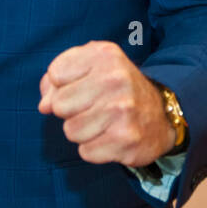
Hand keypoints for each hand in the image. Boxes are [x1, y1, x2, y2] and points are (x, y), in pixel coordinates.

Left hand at [38, 41, 175, 166]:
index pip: (56, 74)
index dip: (63, 85)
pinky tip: (111, 137)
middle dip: (71, 111)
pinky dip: (95, 149)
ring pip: (71, 131)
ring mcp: (122, 110)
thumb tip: (44, 106)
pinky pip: (86, 152)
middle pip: (60, 105)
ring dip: (82, 132)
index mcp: (104, 55)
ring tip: (103, 122)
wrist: (162, 114)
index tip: (82, 85)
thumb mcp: (90, 68)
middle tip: (93, 107)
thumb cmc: (116, 89)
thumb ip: (57, 80)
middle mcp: (115, 79)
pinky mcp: (126, 140)